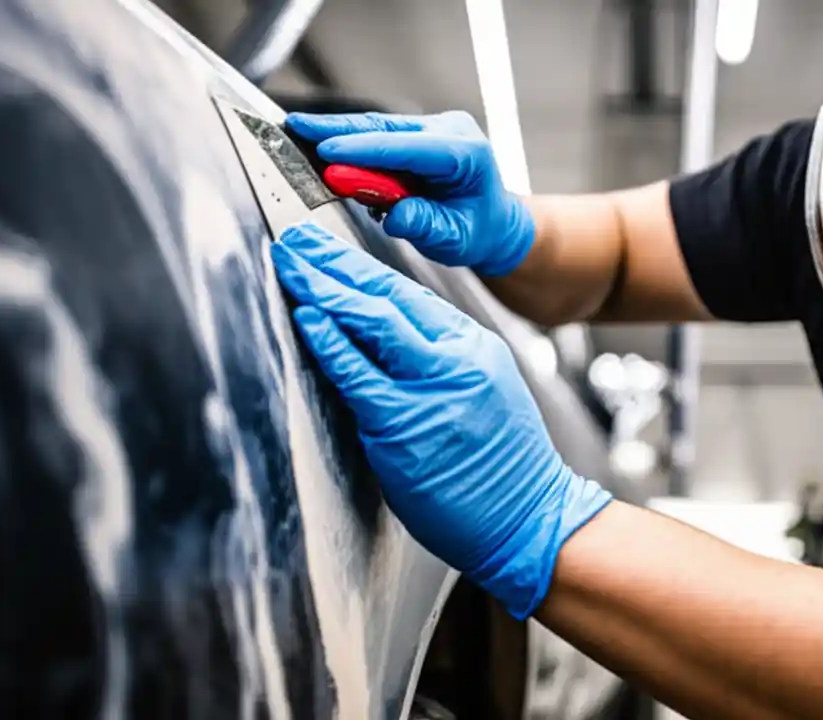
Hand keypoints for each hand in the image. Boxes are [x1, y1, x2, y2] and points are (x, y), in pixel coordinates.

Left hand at [270, 222, 610, 618]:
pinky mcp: (407, 425)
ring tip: (290, 265)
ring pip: (373, 322)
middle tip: (294, 241)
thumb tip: (379, 340)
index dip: (358, 266)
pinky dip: (331, 343)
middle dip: (333, 263)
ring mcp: (434, 389)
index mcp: (473, 346)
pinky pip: (360, 375)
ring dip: (323, 289)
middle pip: (386, 295)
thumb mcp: (484, 392)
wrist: (532, 519)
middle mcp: (456, 358)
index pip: (406, 292)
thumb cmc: (501, 468)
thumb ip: (439, 362)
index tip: (323, 249)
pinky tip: (308, 316)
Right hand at [286, 111, 534, 276]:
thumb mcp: (456, 239)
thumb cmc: (478, 232)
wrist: (495, 223)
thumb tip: (394, 214)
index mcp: (467, 155)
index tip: (327, 151)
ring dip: (339, 131)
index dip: (365, 150)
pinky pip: (380, 134)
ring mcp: (435, 128)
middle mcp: (451, 132)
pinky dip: (351, 139)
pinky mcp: (419, 133)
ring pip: (379, 127)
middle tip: (297, 127)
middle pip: (386, 128)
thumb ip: (426, 224)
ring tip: (299, 129)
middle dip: (339, 130)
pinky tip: (321, 139)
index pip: (408, 148)